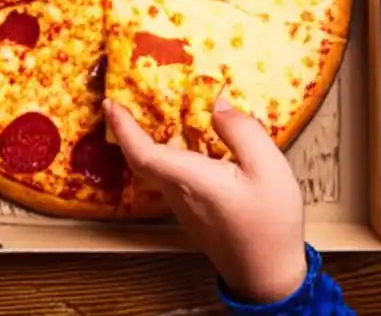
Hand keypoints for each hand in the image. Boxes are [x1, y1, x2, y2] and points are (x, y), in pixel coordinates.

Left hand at [106, 96, 306, 303]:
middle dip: (129, 130)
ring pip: (157, 170)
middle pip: (143, 160)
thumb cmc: (270, 225)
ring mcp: (183, 207)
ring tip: (158, 115)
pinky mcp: (192, 214)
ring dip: (151, 143)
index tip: (111, 105)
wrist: (268, 275)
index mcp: (191, 180)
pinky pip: (172, 179)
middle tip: (125, 105)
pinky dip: (172, 157)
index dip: (123, 127)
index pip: (143, 153)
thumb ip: (242, 132)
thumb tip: (219, 105)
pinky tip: (191, 146)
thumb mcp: (268, 168)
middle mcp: (179, 194)